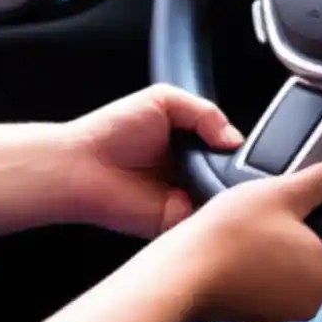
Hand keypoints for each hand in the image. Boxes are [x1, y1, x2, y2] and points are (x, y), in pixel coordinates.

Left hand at [63, 84, 243, 237]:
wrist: (80, 166)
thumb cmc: (110, 131)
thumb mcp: (164, 100)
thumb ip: (205, 112)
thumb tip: (234, 139)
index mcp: (189, 142)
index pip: (228, 147)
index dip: (237, 147)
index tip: (242, 146)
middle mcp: (189, 171)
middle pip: (229, 173)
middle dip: (234, 170)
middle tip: (225, 162)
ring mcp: (184, 197)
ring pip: (220, 198)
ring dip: (222, 190)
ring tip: (212, 177)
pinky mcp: (175, 220)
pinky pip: (204, 221)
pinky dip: (209, 212)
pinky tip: (202, 197)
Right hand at [135, 161, 321, 321]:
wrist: (180, 273)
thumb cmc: (227, 237)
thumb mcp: (282, 192)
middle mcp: (308, 303)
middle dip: (315, 237)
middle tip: (289, 210)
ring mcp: (279, 311)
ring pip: (298, 275)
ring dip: (286, 251)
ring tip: (261, 224)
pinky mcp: (254, 312)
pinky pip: (271, 286)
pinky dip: (264, 266)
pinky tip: (243, 246)